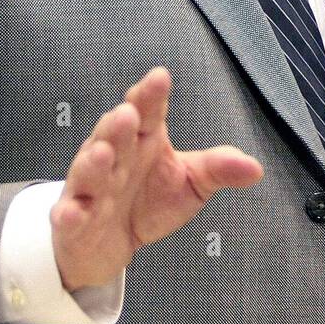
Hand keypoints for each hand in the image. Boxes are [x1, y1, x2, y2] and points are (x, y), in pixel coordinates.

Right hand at [51, 67, 263, 293]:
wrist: (109, 244)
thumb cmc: (149, 202)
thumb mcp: (190, 184)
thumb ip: (218, 170)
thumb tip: (255, 167)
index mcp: (143, 141)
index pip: (147, 112)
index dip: (151, 96)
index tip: (159, 79)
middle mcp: (114, 158)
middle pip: (114, 136)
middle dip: (119, 124)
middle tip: (128, 113)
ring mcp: (90, 188)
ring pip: (89, 171)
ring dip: (93, 162)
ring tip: (102, 153)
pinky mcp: (74, 220)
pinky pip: (69, 216)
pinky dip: (69, 214)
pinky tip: (70, 212)